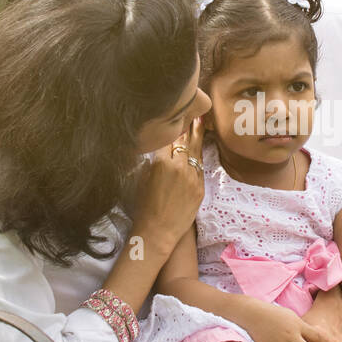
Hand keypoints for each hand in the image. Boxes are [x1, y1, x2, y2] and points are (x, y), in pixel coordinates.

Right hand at [131, 116, 206, 248]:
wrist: (157, 231)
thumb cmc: (142, 207)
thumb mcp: (139, 178)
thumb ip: (151, 160)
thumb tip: (158, 146)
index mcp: (160, 163)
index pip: (168, 137)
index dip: (170, 126)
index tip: (174, 115)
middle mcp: (178, 167)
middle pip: (184, 140)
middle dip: (188, 124)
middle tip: (193, 109)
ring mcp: (191, 177)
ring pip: (195, 151)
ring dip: (197, 134)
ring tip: (201, 120)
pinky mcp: (200, 187)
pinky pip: (200, 166)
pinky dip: (198, 155)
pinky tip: (200, 145)